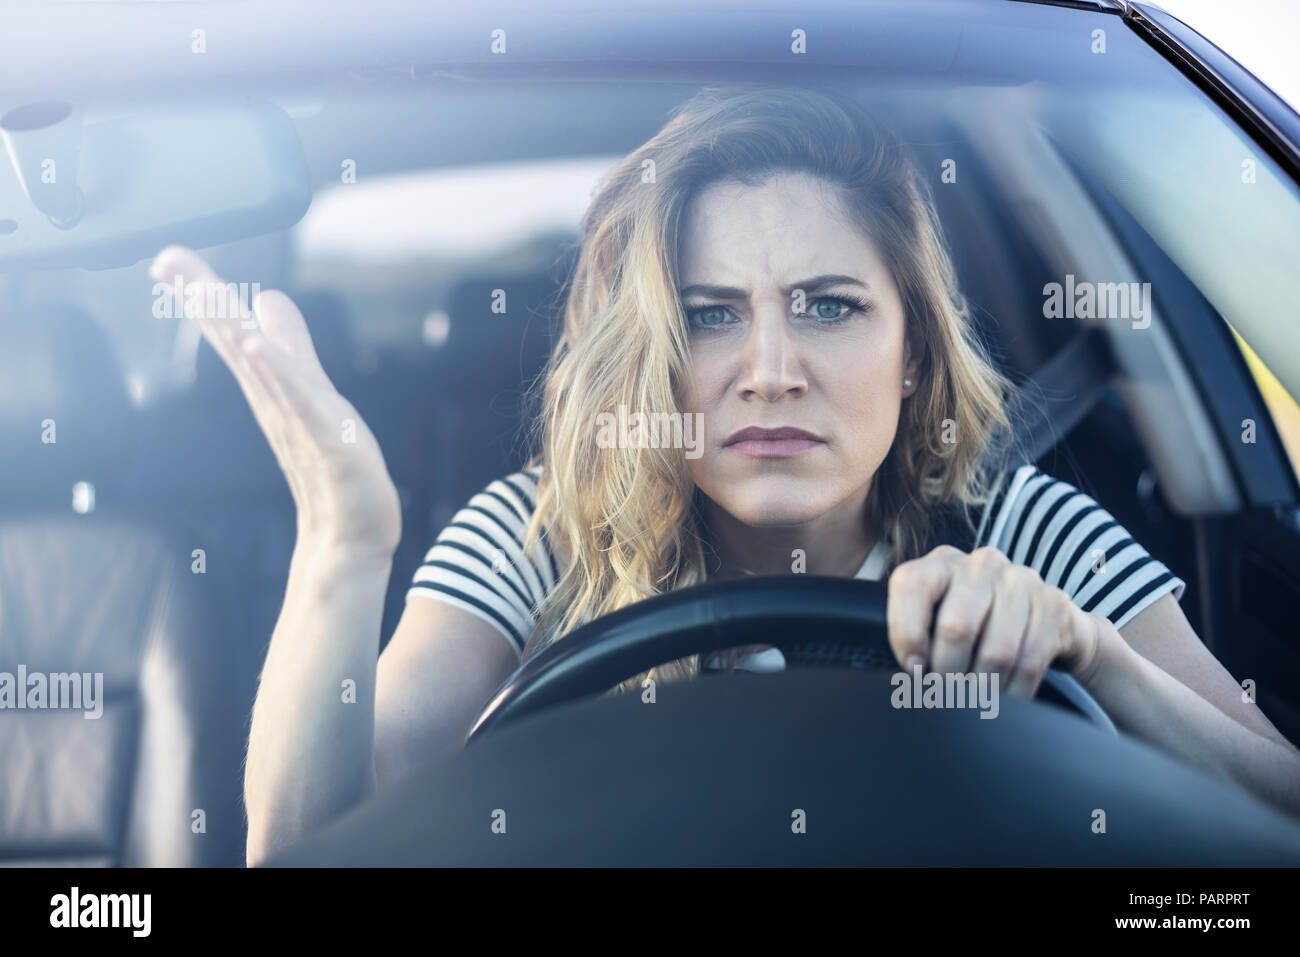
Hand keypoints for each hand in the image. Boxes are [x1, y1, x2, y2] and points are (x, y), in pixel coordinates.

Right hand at [150, 246, 401, 555]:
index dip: (205, 295)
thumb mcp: (313, 392)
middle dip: (209, 302)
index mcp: (272, 389)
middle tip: (168, 261)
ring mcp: (303, 429)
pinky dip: (286, 384)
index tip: (167, 256)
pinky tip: (263, 355)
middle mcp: (278, 406)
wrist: (350, 535)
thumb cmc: (330, 465)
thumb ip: (291, 347)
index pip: (232, 334)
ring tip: (220, 304)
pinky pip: (307, 413)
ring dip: (243, 340)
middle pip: (239, 348)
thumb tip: (266, 299)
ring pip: (268, 378)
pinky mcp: (333, 451)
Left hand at [885, 545, 1109, 697]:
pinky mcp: (1053, 606)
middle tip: (945, 694)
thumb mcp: (937, 616)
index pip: (911, 585)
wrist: (1043, 616)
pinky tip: (1003, 699)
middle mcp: (980, 565)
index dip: (906, 633)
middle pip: (956, 627)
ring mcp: (1020, 582)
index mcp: (941, 563)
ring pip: (996, 652)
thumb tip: (907, 672)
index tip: (912, 669)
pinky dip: (1013, 692)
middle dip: (948, 673)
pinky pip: (1029, 663)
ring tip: (972, 702)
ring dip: (982, 689)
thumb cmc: (975, 621)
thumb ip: (915, 633)